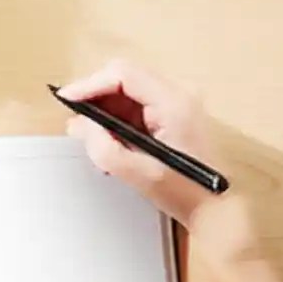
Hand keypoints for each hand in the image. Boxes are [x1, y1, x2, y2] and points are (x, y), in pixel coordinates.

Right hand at [58, 59, 213, 227]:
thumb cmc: (186, 192)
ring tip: (91, 136)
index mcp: (174, 104)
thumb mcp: (138, 174)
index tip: (67, 100)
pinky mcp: (172, 111)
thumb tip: (79, 124)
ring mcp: (176, 101)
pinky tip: (109, 139)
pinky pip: (134, 103)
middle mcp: (178, 93)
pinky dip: (115, 116)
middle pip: (124, 77)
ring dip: (103, 108)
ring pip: (126, 89)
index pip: (123, 74)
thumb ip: (104, 148)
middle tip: (76, 120)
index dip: (90, 84)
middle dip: (95, 95)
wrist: (215, 207)